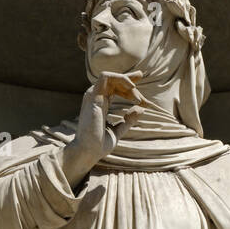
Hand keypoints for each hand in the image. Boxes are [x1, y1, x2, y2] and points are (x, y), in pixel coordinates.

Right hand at [60, 72, 145, 186]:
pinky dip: (120, 78)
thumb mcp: (119, 130)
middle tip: (142, 99)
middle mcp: (95, 97)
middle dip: (131, 82)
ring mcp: (93, 95)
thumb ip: (129, 120)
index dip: (128, 83)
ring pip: (111, 77)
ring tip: (137, 98)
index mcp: (100, 104)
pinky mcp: (93, 96)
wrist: (88, 151)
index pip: (114, 86)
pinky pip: (106, 77)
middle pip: (114, 80)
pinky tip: (131, 88)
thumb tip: (141, 109)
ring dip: (127, 83)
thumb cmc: (99, 144)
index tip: (140, 83)